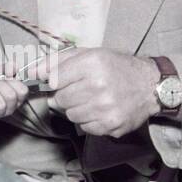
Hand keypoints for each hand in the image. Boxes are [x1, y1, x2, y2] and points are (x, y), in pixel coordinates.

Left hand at [0, 69, 29, 122]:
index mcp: (17, 94)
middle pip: (11, 97)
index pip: (23, 91)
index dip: (14, 82)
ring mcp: (0, 113)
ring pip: (0, 105)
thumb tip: (13, 67)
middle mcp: (11, 105)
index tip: (6, 76)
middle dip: (0, 86)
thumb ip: (6, 67)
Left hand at [32, 47, 158, 137]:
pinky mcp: (111, 125)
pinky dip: (89, 120)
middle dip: (67, 95)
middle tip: (82, 90)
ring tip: (93, 99)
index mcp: (92, 63)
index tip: (62, 81)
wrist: (150, 85)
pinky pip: (85, 127)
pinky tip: (102, 110)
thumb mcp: (89, 54)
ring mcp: (105, 108)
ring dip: (77, 109)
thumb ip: (57, 61)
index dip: (56, 82)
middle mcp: (98, 86)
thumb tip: (31, 72)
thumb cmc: (117, 67)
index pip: (53, 80)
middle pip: (61, 100)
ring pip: (71, 115)